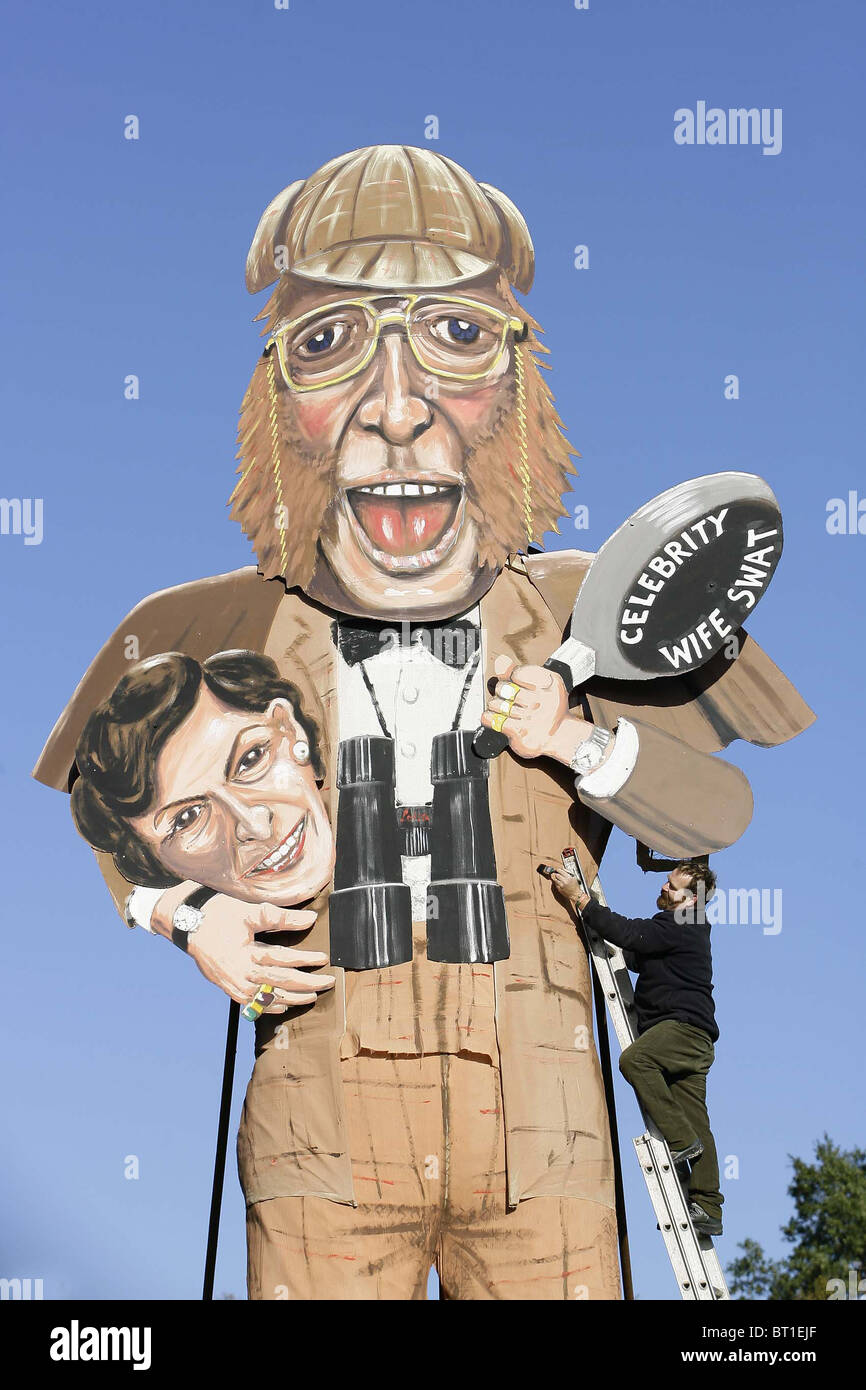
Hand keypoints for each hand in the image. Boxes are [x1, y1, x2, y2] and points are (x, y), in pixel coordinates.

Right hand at [154, 887, 334, 1011]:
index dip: (305, 960)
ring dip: (292, 999)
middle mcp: (240, 974)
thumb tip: (309, 920)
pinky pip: (251, 1003)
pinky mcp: (226, 987)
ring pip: (268, 998)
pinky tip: (281, 1006)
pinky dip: (268, 1006)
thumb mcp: (248, 912)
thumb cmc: (217, 914)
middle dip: (307, 985)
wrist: (186, 923)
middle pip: (280, 983)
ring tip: (312, 997)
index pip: (284, 960)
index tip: (323, 959)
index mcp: (247, 955)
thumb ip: (280, 917)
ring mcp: (233, 984)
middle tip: (328, 983)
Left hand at [480, 655, 570, 758]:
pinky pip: (491, 719)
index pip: (517, 673)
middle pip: (503, 688)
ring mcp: (530, 717)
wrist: (560, 735)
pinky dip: (489, 717)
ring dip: (496, 706)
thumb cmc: (549, 707)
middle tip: (509, 696)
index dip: (513, 676)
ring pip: (495, 704)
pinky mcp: (520, 732)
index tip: (517, 681)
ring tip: (505, 708)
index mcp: (550, 683)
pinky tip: (498, 717)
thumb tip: (501, 662)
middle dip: (501, 691)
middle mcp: (542, 700)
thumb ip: (520, 671)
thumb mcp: (542, 683)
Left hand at [544, 865, 590, 912]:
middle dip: (557, 874)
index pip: (560, 871)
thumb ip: (568, 873)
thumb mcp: (574, 878)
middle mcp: (564, 881)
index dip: (558, 870)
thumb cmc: (575, 886)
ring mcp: (561, 885)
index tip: (557, 870)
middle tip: (558, 874)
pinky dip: (556, 883)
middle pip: (557, 875)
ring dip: (556, 878)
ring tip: (559, 879)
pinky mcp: (559, 889)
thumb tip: (562, 869)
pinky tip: (560, 883)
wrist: (575, 894)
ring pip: (555, 879)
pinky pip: (555, 884)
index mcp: (568, 878)